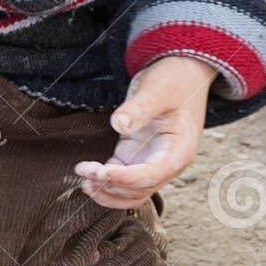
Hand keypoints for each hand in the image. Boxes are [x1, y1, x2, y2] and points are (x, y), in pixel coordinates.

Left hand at [73, 56, 216, 208]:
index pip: (152, 175)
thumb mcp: (157, 90)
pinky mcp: (138, 156)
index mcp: (179, 150)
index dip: (126, 178)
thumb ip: (140, 107)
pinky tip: (88, 177)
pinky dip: (107, 182)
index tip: (101, 172)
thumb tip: (119, 123)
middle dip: (112, 186)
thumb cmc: (173, 80)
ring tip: (84, 181)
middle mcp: (168, 162)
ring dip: (108, 191)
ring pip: (132, 191)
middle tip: (84, 173)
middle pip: (141, 189)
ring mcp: (153, 161)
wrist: (181, 73)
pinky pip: (123, 179)